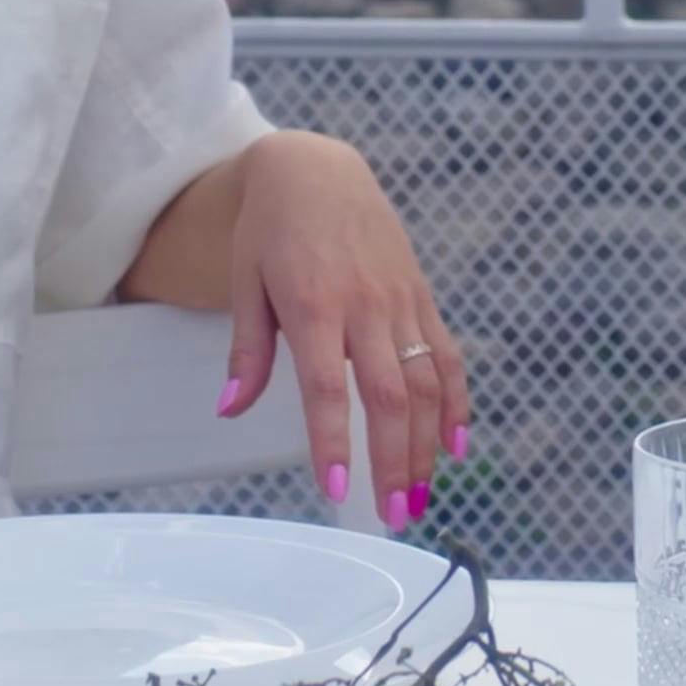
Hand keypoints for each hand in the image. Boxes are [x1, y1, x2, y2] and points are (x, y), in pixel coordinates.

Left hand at [216, 132, 470, 528]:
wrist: (316, 169)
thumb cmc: (269, 229)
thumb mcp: (245, 282)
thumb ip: (248, 351)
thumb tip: (230, 411)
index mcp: (314, 305)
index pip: (328, 387)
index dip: (333, 440)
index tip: (335, 489)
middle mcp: (365, 306)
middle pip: (389, 395)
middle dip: (394, 461)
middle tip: (393, 516)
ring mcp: (399, 301)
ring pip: (425, 383)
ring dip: (427, 445)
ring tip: (421, 498)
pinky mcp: (420, 297)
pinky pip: (446, 355)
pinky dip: (455, 402)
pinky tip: (456, 445)